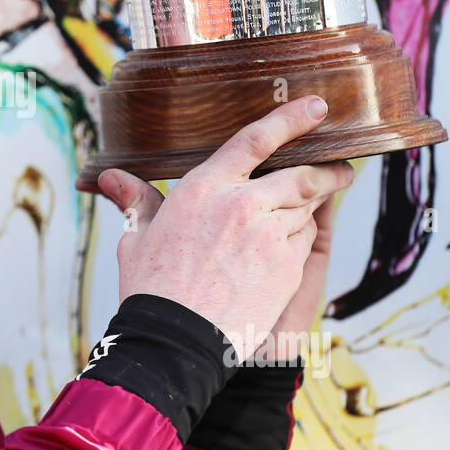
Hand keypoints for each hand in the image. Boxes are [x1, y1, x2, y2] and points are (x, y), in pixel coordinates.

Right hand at [97, 95, 353, 363]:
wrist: (177, 341)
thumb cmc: (152, 289)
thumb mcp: (137, 238)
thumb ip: (135, 200)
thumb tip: (109, 177)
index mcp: (204, 188)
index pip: (255, 140)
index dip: (290, 120)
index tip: (315, 108)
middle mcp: (242, 204)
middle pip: (300, 175)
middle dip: (326, 170)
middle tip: (340, 168)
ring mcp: (269, 235)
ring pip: (307, 208)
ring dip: (314, 205)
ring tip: (320, 205)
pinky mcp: (287, 267)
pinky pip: (305, 240)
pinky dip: (304, 236)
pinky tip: (292, 244)